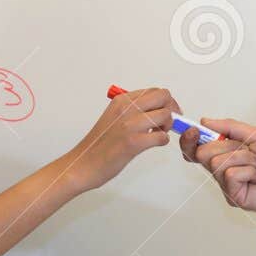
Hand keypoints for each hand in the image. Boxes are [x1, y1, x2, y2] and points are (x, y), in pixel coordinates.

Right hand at [63, 86, 180, 192]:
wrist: (83, 164)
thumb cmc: (98, 145)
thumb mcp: (113, 118)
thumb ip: (133, 110)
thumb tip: (156, 109)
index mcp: (122, 101)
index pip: (154, 91)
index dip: (165, 102)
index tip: (166, 112)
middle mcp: (126, 109)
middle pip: (164, 97)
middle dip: (172, 109)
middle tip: (168, 123)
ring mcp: (130, 125)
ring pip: (166, 115)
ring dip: (168, 126)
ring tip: (158, 134)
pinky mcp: (133, 143)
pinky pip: (162, 137)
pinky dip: (162, 141)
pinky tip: (153, 144)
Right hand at [181, 117, 255, 215]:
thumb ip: (229, 127)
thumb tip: (205, 121)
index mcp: (225, 154)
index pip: (196, 149)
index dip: (189, 139)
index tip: (192, 129)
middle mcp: (223, 170)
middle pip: (202, 153)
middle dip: (226, 145)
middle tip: (248, 150)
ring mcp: (227, 185)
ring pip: (217, 162)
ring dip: (243, 157)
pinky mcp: (234, 197)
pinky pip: (230, 175)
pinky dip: (248, 170)